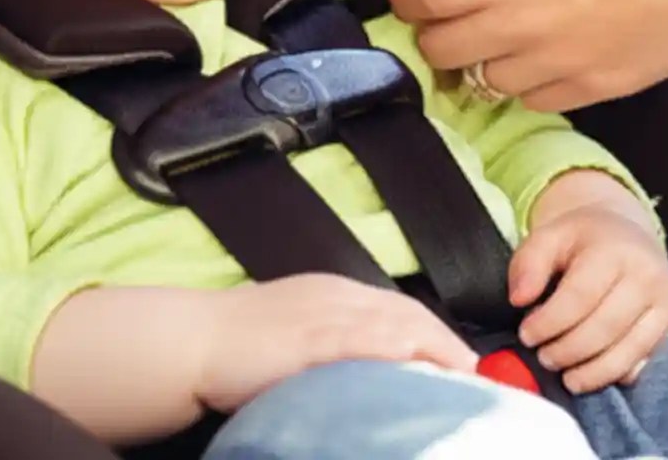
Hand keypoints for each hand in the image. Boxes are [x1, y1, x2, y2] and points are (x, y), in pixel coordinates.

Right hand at [195, 274, 477, 412]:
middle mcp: (336, 296)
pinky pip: (362, 341)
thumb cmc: (237, 342)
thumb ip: (332, 345)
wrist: (193, 339)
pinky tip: (416, 363)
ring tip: (463, 375)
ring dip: (434, 348)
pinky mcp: (309, 338)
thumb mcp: (295, 331)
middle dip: (445, 341)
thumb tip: (367, 371)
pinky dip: (394, 350)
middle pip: (408, 314)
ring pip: (394, 325)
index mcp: (334, 292)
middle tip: (475, 372)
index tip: (461, 359)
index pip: (400, 309)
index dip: (436, 333)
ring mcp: (324, 314)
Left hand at [390, 0, 667, 111]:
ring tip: (521, 30)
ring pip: (482, 81)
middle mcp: (512, 20)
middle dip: (441, 33)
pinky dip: (534, 81)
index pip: (411, 1)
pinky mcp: (589, 89)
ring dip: (489, 60)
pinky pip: (534, 100)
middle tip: (462, 15)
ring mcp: (550, 61)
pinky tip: (558, 51)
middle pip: (437, 50)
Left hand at [509, 172, 667, 393]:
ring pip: (628, 351)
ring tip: (566, 376)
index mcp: (615, 250)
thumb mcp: (548, 236)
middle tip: (543, 359)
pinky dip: (616, 373)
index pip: (579, 297)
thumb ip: (528, 264)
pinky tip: (593, 373)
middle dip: (567, 351)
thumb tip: (519, 300)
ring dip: (592, 372)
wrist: (626, 232)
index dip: (549, 323)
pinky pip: (645, 359)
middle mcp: (648, 276)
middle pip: (604, 328)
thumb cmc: (582, 239)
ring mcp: (667, 301)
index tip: (526, 336)